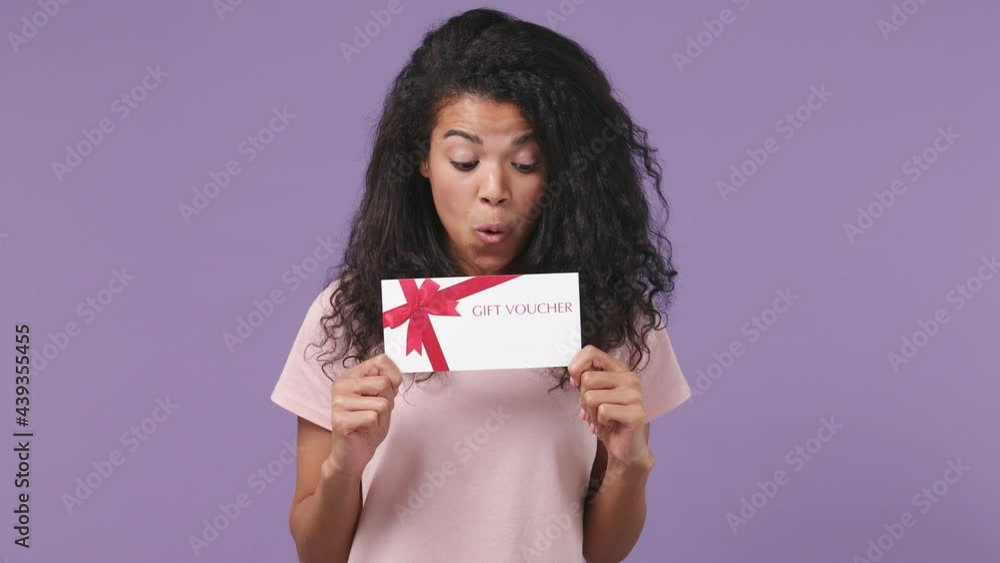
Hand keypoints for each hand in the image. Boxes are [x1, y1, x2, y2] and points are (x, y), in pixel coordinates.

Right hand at [327, 354, 401, 478]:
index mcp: (351, 375)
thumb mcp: (384, 399)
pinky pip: (372, 417)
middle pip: (384, 383)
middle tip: (374, 413)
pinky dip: (374, 427)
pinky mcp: (339, 420)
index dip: (393, 377)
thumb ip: (389, 382)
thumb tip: (396, 372)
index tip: (388, 391)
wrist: (353, 455)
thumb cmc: (368, 425)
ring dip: (381, 416)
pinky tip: (363, 430)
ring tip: (368, 422)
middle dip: (387, 401)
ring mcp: (338, 402)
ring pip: (381, 402)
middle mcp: (341, 385)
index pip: (381, 360)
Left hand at [568, 345, 651, 468]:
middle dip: (583, 399)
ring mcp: (634, 395)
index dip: (576, 366)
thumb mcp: (594, 394)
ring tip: (601, 419)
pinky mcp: (636, 413)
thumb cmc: (608, 419)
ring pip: (591, 397)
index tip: (575, 382)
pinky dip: (599, 422)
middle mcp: (629, 378)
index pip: (591, 352)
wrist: (625, 446)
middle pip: (587, 379)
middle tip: (593, 410)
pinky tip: (609, 425)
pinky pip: (602, 411)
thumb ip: (586, 379)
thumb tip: (574, 373)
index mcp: (619, 369)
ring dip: (590, 413)